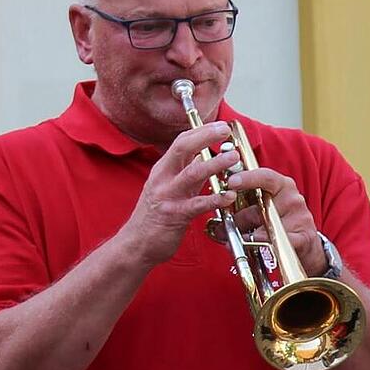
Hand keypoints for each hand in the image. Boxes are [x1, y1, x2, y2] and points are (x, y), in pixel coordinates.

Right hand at [117, 122, 240, 266]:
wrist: (136, 244)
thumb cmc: (156, 216)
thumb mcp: (169, 187)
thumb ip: (187, 172)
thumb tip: (206, 155)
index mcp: (163, 170)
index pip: (181, 142)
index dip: (201, 131)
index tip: (220, 125)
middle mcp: (163, 178)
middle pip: (183, 148)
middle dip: (205, 136)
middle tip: (226, 130)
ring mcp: (167, 196)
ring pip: (192, 173)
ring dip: (215, 163)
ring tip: (233, 157)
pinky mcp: (174, 215)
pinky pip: (197, 204)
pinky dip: (215, 198)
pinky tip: (230, 195)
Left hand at [225, 163, 326, 276]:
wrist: (305, 245)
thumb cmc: (278, 223)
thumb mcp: (264, 206)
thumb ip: (244, 203)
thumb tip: (215, 207)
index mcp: (282, 186)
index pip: (265, 177)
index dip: (248, 178)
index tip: (231, 182)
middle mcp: (293, 198)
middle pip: (260, 206)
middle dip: (239, 218)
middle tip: (224, 227)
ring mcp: (300, 217)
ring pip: (265, 228)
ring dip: (247, 237)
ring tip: (237, 242)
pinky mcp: (304, 237)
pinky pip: (277, 243)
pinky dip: (262, 247)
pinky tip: (255, 250)